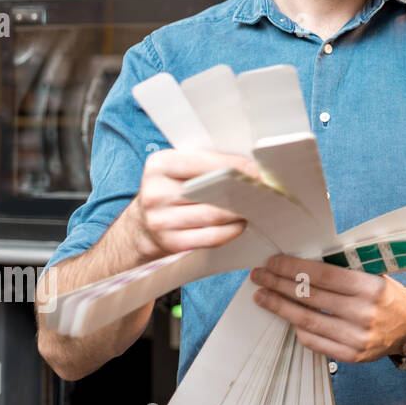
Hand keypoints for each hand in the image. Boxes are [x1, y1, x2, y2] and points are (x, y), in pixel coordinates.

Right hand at [128, 149, 261, 262]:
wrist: (142, 225)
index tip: (256, 169)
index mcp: (159, 166)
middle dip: (242, 189)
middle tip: (262, 188)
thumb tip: (247, 165)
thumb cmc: (170, 189)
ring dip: (241, 210)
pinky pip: (212, 237)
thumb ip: (205, 162)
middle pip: (212, 190)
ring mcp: (161, 220)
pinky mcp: (172, 242)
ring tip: (255, 204)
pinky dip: (232, 230)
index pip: (205, 163)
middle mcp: (157, 193)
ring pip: (215, 215)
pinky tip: (240, 223)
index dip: (235, 166)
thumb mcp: (177, 168)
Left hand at [248, 256, 405, 363]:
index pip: (322, 275)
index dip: (293, 267)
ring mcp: (357, 338)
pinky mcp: (351, 356)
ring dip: (279, 307)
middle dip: (278, 284)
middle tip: (259, 276)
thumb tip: (300, 263)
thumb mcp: (373, 274)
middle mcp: (364, 314)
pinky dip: (297, 328)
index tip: (273, 262)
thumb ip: (342, 270)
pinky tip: (287, 317)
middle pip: (309, 297)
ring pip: (306, 321)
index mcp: (371, 288)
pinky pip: (314, 342)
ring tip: (262, 296)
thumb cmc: (387, 295)